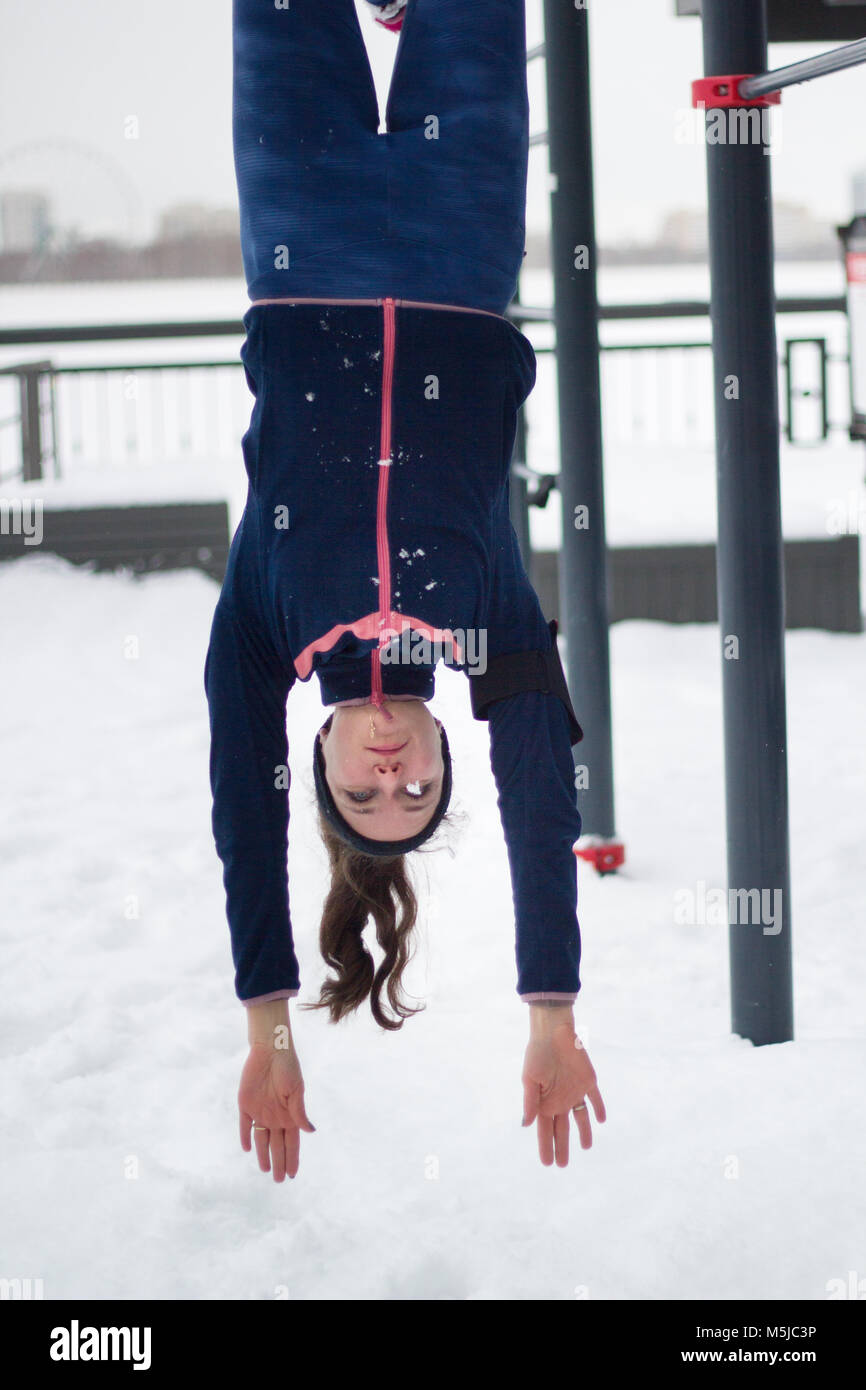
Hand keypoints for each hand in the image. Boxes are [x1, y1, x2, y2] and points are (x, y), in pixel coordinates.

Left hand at [238, 1041, 315, 1182]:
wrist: (270, 1048)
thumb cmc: (287, 1066)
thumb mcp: (296, 1090)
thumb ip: (299, 1112)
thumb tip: (311, 1132)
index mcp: (290, 1114)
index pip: (292, 1143)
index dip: (292, 1158)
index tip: (293, 1174)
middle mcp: (275, 1116)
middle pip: (277, 1145)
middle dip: (279, 1162)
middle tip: (280, 1180)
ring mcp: (260, 1111)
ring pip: (261, 1139)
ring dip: (263, 1155)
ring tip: (266, 1170)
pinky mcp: (245, 1104)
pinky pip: (245, 1125)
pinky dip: (245, 1136)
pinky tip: (247, 1148)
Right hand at [522, 1012, 605, 1166]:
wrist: (553, 1031)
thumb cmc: (538, 1053)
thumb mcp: (530, 1079)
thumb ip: (531, 1102)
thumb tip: (526, 1125)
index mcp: (544, 1101)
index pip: (545, 1130)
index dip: (546, 1146)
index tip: (547, 1163)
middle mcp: (560, 1099)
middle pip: (562, 1128)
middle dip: (562, 1147)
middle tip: (562, 1165)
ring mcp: (574, 1091)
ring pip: (580, 1117)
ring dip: (584, 1132)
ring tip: (586, 1147)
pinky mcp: (588, 1081)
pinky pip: (595, 1098)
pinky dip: (599, 1108)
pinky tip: (601, 1120)